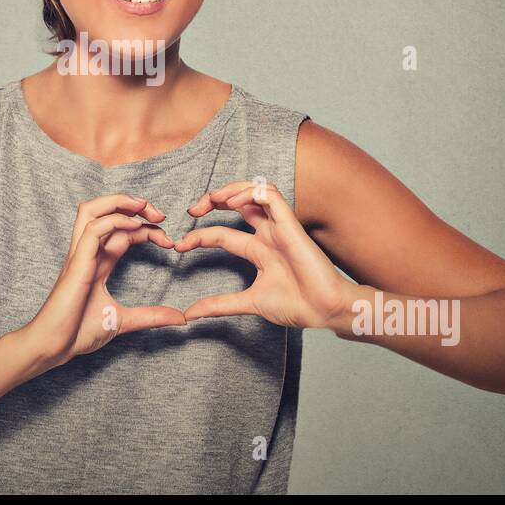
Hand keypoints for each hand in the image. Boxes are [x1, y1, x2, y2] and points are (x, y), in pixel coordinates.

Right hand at [25, 193, 186, 368]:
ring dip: (119, 202)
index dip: (146, 229)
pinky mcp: (76, 263)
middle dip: (134, 205)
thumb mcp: (122, 321)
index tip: (169, 241)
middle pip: (105, 211)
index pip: (121, 231)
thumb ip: (151, 316)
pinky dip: (114, 221)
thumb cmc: (77, 332)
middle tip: (160, 215)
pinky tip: (134, 227)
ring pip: (91, 210)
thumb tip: (180, 318)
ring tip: (144, 206)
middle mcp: (88, 253)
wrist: (54, 346)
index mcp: (97, 263)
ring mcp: (80, 255)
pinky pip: (92, 229)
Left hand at [174, 180, 359, 331]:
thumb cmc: (297, 305)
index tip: (180, 246)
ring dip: (231, 190)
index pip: (222, 233)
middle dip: (213, 200)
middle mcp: (267, 234)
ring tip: (213, 199)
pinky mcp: (291, 225)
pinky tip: (234, 203)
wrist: (324, 311)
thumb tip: (189, 315)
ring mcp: (279, 227)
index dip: (199, 236)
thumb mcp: (248, 303)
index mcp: (258, 250)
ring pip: (255, 192)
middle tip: (193, 210)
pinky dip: (252, 192)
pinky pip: (272, 196)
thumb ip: (219, 306)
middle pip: (238, 203)